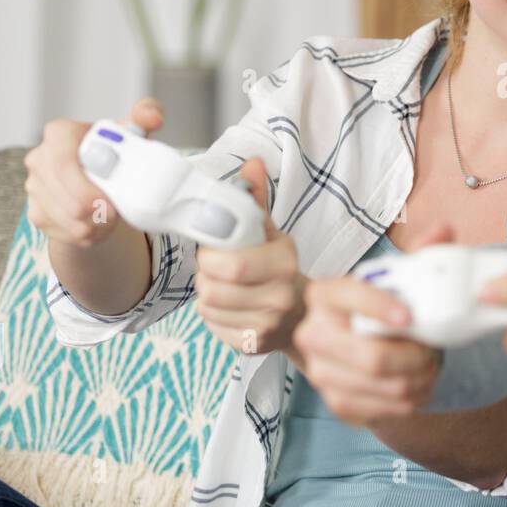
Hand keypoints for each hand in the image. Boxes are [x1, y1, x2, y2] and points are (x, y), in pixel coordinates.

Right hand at [24, 97, 163, 246]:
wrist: (94, 177)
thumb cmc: (112, 150)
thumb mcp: (129, 131)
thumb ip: (144, 116)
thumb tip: (152, 116)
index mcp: (59, 134)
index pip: (62, 160)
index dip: (84, 186)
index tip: (109, 202)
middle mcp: (39, 159)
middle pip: (66, 197)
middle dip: (96, 211)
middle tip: (118, 213)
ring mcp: (34, 188)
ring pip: (67, 219)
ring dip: (96, 224)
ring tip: (113, 214)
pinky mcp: (36, 213)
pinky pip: (65, 233)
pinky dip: (89, 234)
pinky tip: (101, 223)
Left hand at [194, 158, 306, 355]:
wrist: (301, 313)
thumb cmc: (279, 267)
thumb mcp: (271, 232)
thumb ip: (255, 199)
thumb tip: (251, 163)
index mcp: (285, 262)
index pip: (232, 265)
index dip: (209, 257)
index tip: (211, 249)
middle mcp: (280, 296)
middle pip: (213, 287)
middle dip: (205, 274)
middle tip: (213, 267)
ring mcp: (268, 324)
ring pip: (208, 306)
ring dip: (206, 293)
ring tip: (222, 284)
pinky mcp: (253, 344)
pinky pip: (212, 325)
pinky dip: (212, 314)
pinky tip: (228, 305)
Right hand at [290, 223, 451, 424]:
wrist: (353, 346)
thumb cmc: (380, 307)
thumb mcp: (397, 277)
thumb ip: (422, 253)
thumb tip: (444, 230)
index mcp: (325, 295)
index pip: (349, 297)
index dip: (379, 308)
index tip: (409, 317)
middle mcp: (313, 333)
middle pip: (372, 356)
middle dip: (415, 356)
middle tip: (431, 350)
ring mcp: (321, 372)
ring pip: (385, 385)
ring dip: (419, 379)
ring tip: (429, 365)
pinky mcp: (336, 402)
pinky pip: (385, 409)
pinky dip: (412, 399)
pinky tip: (417, 384)